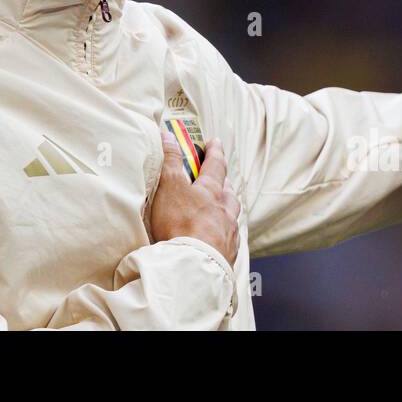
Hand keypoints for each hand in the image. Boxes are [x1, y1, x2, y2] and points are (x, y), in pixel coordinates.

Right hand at [150, 131, 240, 266]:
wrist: (194, 265)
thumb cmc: (180, 224)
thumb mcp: (169, 187)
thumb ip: (170, 161)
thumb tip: (169, 136)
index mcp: (212, 191)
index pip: (215, 165)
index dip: (214, 151)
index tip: (214, 142)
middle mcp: (225, 210)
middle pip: (228, 191)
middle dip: (223, 182)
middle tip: (220, 178)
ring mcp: (229, 232)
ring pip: (232, 214)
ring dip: (227, 207)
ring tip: (221, 207)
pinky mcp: (228, 253)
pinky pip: (231, 237)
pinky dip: (226, 232)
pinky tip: (220, 236)